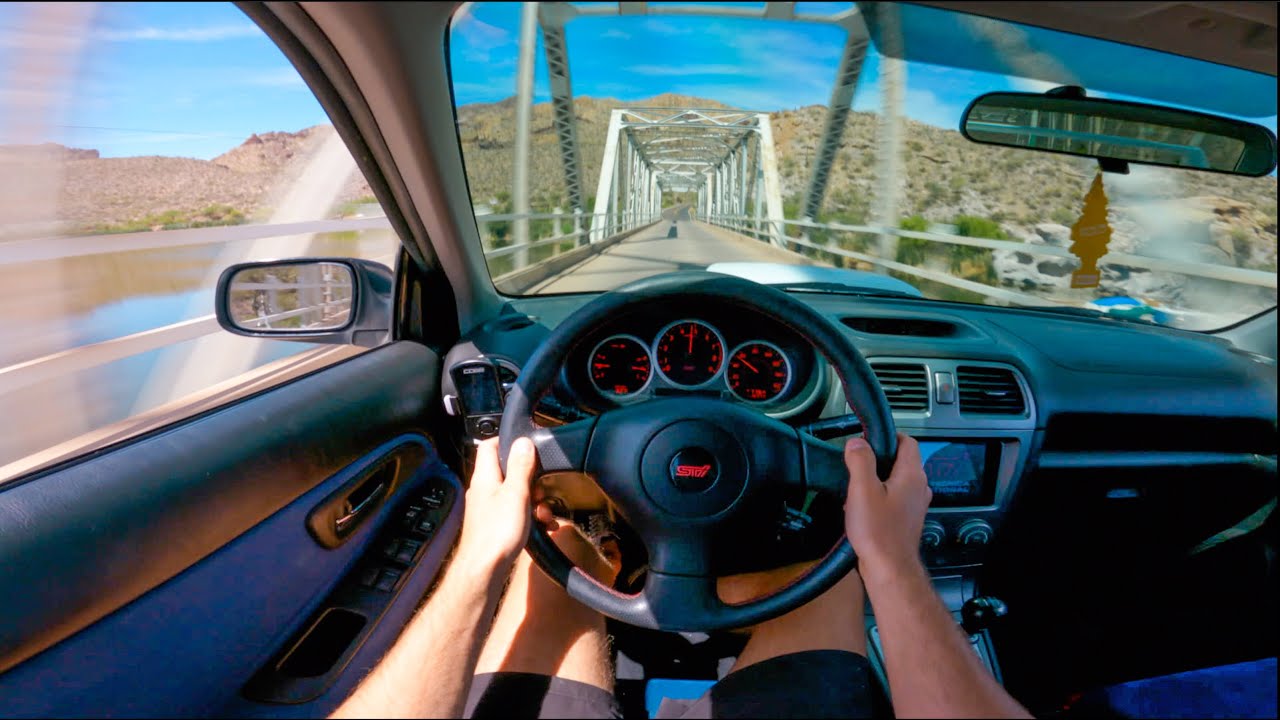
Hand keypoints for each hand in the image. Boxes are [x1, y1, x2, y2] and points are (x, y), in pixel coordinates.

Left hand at [455, 437, 536, 574]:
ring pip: (513, 494)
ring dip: (532, 500)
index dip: (508, 441)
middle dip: (529, 478)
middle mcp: (483, 491)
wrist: (484, 570)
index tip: (527, 446)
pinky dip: (528, 516)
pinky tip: (540, 526)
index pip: (489, 446)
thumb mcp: (516, 493)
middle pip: (506, 471)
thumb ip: (520, 466)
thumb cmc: (496, 534)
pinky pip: (513, 512)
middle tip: (540, 488)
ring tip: (542, 512)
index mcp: (485, 477)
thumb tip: (523, 442)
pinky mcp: (493, 525)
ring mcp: (487, 509)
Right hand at [843, 433, 931, 582]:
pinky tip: (862, 510)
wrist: (889, 569)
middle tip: (857, 466)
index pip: (907, 441)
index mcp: (912, 475)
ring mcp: (915, 505)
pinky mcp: (907, 519)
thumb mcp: (863, 490)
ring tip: (856, 491)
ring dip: (877, 481)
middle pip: (901, 461)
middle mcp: (919, 488)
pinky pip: (894, 499)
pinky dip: (879, 498)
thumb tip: (856, 443)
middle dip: (878, 460)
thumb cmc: (879, 532)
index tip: (868, 440)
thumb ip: (860, 461)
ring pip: (896, 481)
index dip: (888, 437)